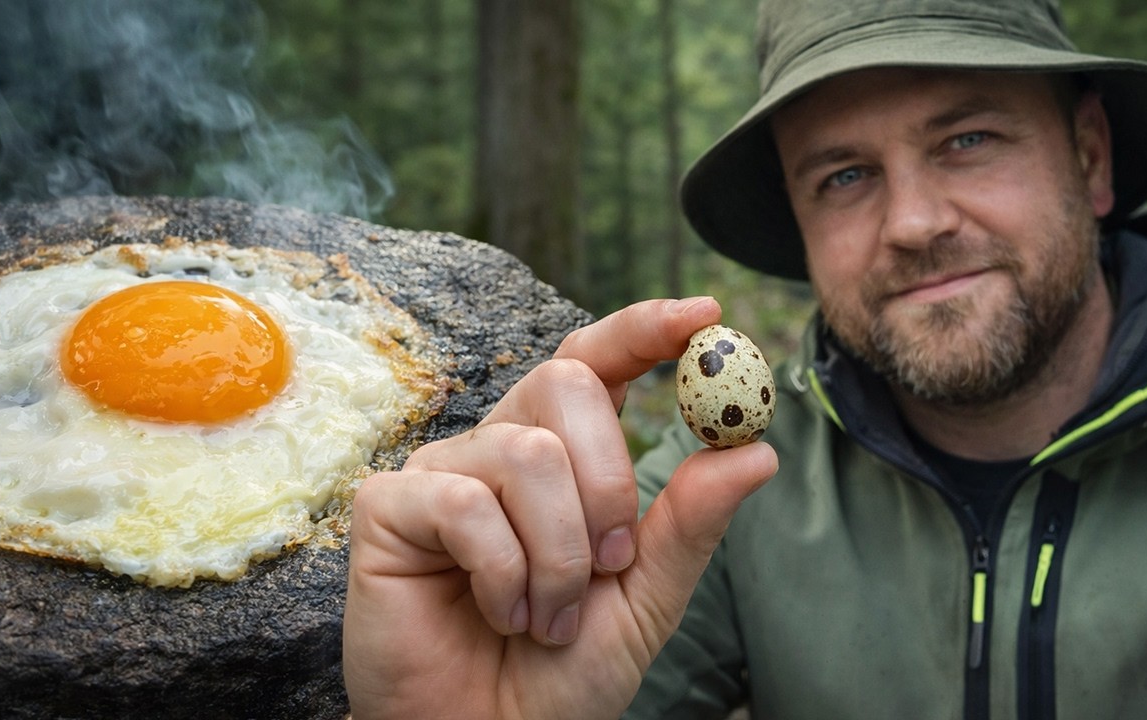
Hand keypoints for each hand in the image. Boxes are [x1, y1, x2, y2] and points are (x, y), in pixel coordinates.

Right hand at [342, 297, 777, 718]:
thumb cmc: (560, 673)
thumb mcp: (645, 599)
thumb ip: (690, 524)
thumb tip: (756, 450)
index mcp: (564, 457)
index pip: (596, 362)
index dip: (644, 329)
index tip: (704, 316)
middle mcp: (501, 448)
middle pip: (565, 382)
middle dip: (608, 478)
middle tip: (610, 561)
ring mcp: (443, 472)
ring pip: (525, 453)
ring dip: (557, 554)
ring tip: (544, 616)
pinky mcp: (389, 506)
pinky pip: (464, 502)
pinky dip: (501, 571)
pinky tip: (495, 611)